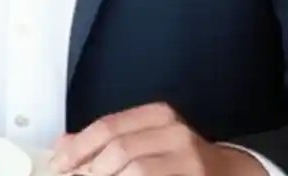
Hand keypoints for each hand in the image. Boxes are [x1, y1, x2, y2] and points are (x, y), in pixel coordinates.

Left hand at [50, 102, 267, 175]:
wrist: (229, 173)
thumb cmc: (176, 157)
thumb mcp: (143, 137)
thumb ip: (105, 139)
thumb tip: (63, 146)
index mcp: (159, 116)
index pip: (109, 127)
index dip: (79, 147)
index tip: (58, 164)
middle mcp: (177, 134)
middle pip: (121, 151)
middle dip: (90, 169)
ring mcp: (190, 162)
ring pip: (136, 171)